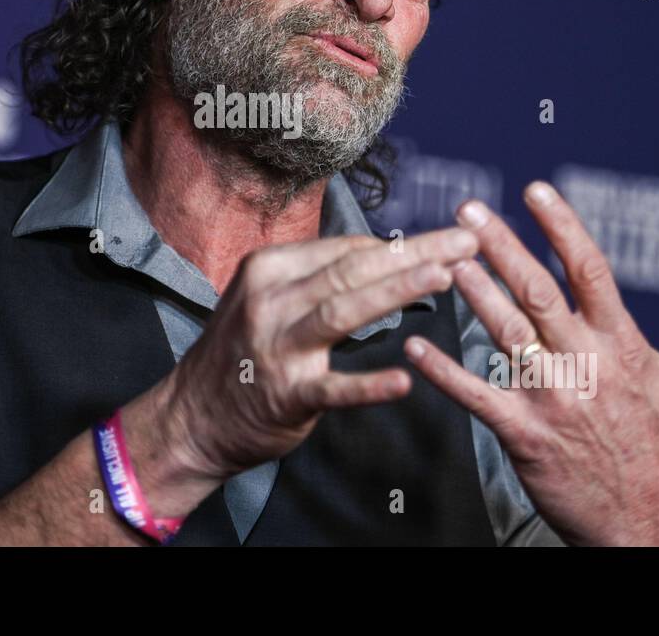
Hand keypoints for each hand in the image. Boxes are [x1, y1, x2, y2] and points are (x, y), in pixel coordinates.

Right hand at [168, 227, 478, 481]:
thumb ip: (316, 278)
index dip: (402, 244)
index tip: (449, 240)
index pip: (347, 249)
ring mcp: (276, 346)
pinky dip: (368, 385)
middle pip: (353, 268)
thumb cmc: (242, 351)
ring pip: (343, 310)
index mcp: (269, 267)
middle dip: (416, 252)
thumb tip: (382, 255)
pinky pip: (332, 389)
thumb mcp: (266, 297)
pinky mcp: (284, 395)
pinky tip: (403, 381)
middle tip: (467, 241)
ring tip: (445, 277)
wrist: (191, 417)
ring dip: (397, 291)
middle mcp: (270, 299)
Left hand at [404, 181, 658, 546]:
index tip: (536, 190)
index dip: (562, 227)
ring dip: (473, 294)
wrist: (642, 524)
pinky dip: (443, 371)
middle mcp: (585, 364)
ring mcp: (553, 400)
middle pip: (538, 293)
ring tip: (444, 259)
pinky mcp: (523, 434)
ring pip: (505, 335)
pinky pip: (477, 396)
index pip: (591, 270)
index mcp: (622, 343)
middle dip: (502, 246)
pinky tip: (413, 345)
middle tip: (467, 210)